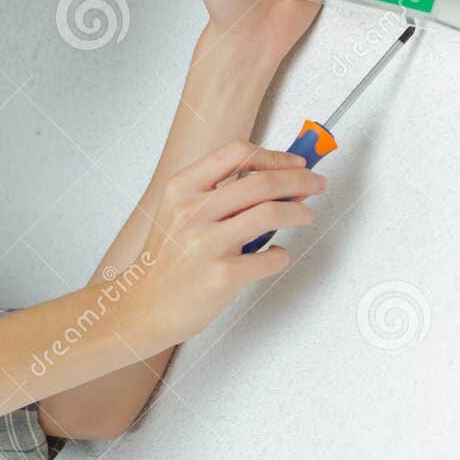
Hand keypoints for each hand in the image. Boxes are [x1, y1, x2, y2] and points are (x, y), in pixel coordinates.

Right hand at [117, 140, 326, 351]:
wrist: (144, 305)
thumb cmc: (166, 261)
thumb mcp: (177, 212)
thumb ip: (218, 194)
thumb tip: (274, 178)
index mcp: (181, 189)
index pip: (237, 153)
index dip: (274, 156)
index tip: (295, 162)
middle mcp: (192, 212)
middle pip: (261, 182)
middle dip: (299, 179)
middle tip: (314, 184)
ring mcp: (206, 244)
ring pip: (272, 213)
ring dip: (299, 212)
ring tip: (305, 215)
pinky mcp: (222, 275)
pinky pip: (270, 258)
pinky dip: (281, 255)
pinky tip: (275, 256)